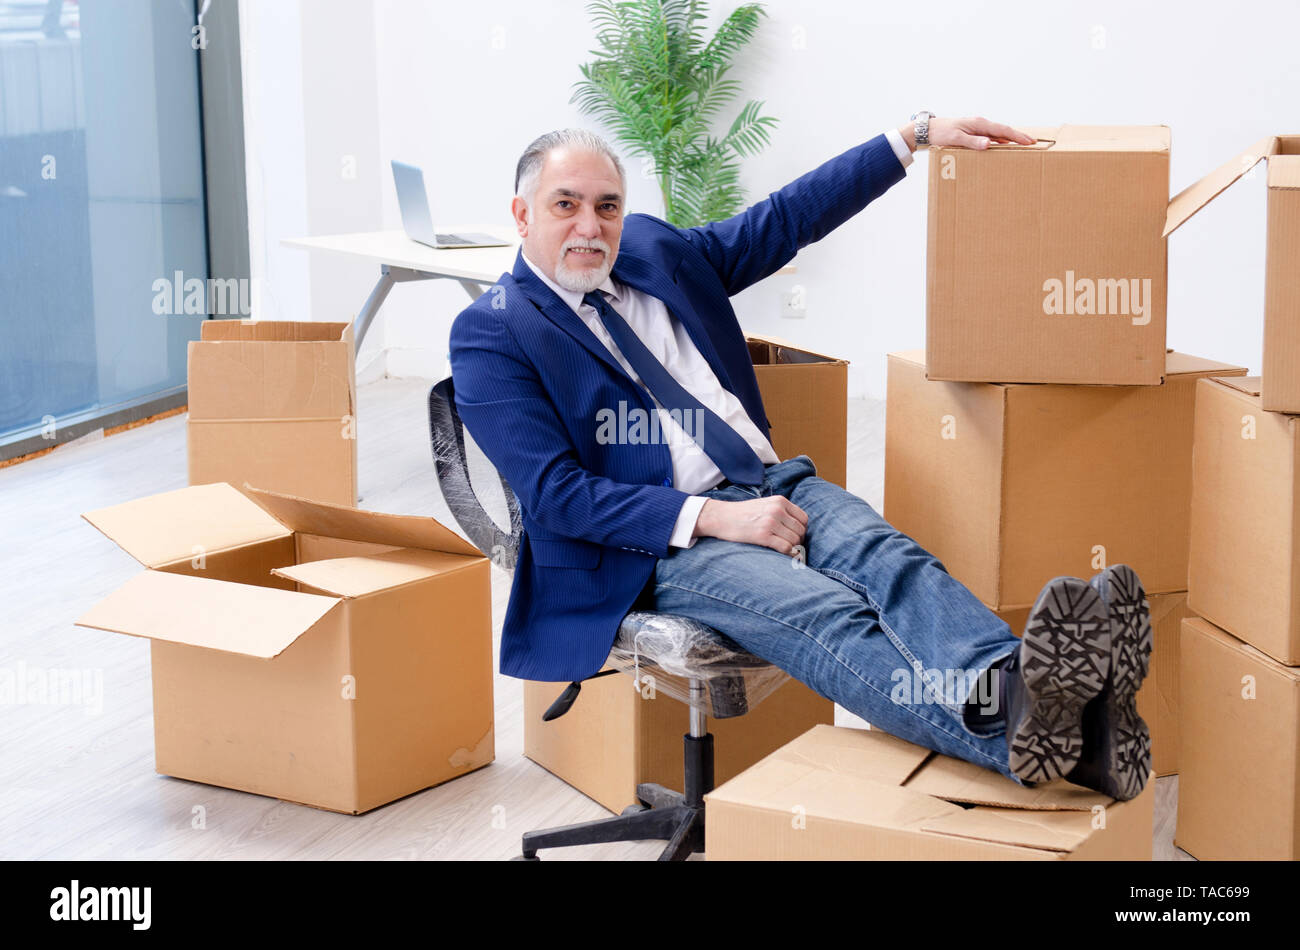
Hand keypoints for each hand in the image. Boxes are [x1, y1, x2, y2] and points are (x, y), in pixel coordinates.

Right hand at [694, 496, 807, 555]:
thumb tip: (798, 528)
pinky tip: (785, 556)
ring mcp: (770, 522)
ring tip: (786, 552)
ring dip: (793, 549)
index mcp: (779, 501)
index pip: (803, 519)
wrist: (720, 517)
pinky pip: (786, 547)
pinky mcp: (763, 535)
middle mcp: (777, 509)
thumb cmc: (741, 514)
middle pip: (800, 531)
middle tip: (790, 547)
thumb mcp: (764, 505)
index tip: (795, 537)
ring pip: (795, 540)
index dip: (801, 530)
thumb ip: (780, 511)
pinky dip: (789, 554)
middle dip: (798, 541)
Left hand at [898, 115, 1033, 150]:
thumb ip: (972, 142)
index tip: (1029, 141)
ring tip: (1022, 145)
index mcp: (979, 123)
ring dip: (1010, 139)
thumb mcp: (956, 138)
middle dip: (1018, 136)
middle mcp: (980, 124)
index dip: (1017, 136)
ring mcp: (977, 128)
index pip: (1003, 130)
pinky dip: (999, 141)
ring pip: (997, 134)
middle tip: (1032, 143)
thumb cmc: (940, 133)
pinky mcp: (973, 133)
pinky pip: (990, 137)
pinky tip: (1003, 147)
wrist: (928, 130)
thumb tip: (988, 144)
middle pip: (1003, 130)